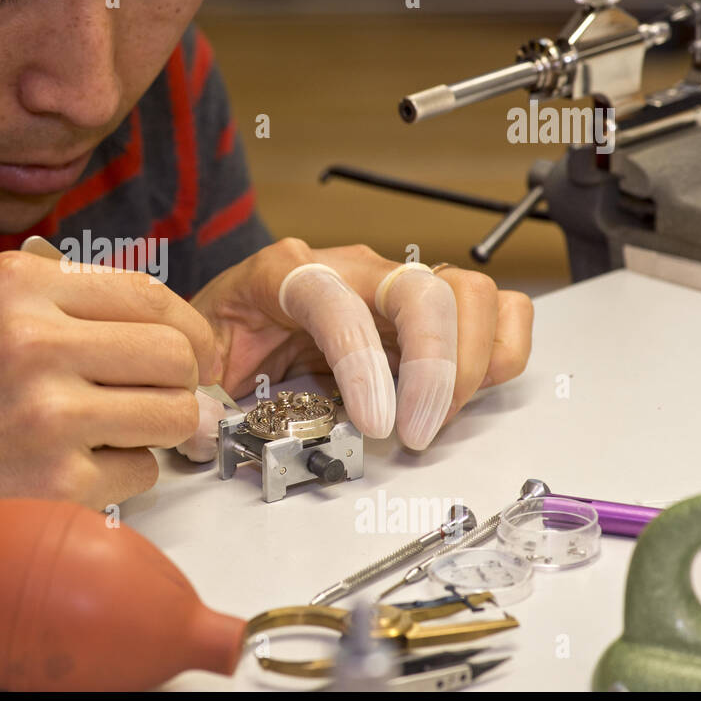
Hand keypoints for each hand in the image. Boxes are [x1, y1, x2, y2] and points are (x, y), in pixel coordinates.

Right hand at [0, 251, 217, 520]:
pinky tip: (76, 463)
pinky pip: (141, 473)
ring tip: (115, 428)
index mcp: (19, 285)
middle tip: (160, 394)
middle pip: (176, 355)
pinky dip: (122, 472)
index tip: (189, 350)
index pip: (152, 296)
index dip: (187, 329)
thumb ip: (79, 306)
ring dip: (159, 427)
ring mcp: (46, 415)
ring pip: (172, 415)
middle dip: (181, 380)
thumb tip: (180, 340)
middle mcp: (34, 342)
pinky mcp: (54, 481)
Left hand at [188, 238, 532, 450]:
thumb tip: (209, 431)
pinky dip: (498, 353)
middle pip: (421, 291)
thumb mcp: (202, 360)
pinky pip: (496, 307)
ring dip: (471, 365)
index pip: (335, 302)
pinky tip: (466, 393)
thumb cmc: (226, 334)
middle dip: (436, 369)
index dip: (361, 363)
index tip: (376, 424)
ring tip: (437, 419)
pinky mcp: (430, 304)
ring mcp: (395, 281)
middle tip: (417, 433)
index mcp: (283, 274)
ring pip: (469, 293)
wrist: (240, 312)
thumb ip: (202, 392)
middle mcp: (349, 268)